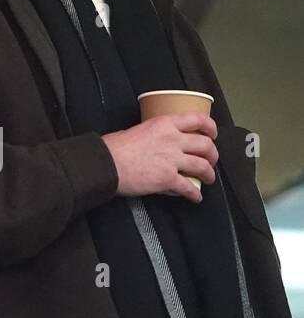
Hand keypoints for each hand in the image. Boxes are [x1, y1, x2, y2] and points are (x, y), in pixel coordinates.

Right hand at [103, 113, 218, 202]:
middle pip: (206, 146)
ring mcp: (172, 160)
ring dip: (209, 175)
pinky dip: (195, 195)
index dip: (210, 127)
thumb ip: (154, 134)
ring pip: (203, 167)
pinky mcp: (168, 179)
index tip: (212, 134)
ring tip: (208, 179)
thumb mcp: (137, 129)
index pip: (197, 119)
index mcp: (164, 124)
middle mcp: (173, 140)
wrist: (105, 164)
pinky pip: (189, 189)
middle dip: (213, 155)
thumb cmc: (113, 147)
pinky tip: (195, 197)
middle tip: (210, 160)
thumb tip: (158, 143)